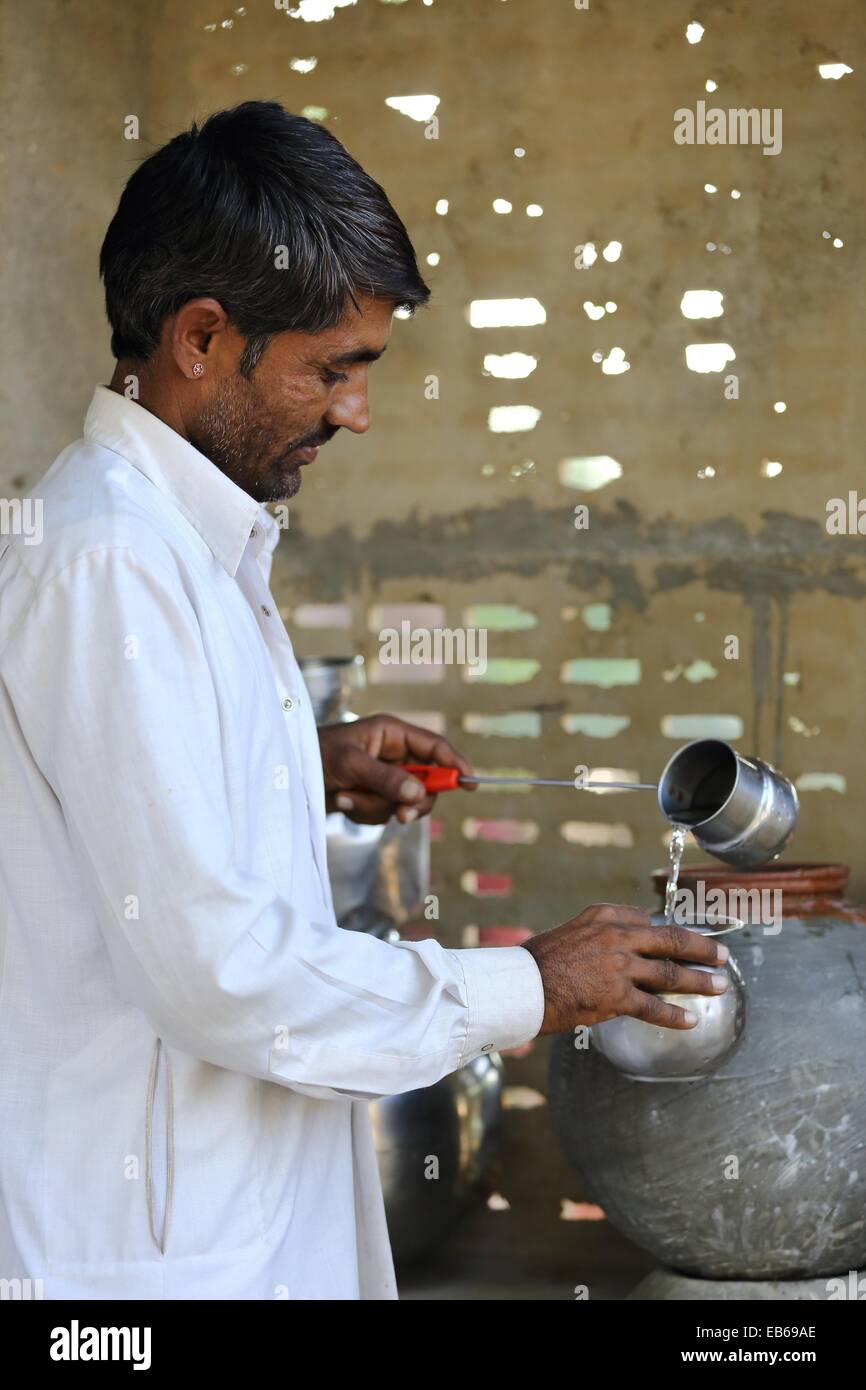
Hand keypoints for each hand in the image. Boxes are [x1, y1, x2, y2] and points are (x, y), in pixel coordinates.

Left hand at [317, 714, 475, 824]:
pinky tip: (341, 801)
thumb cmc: (314, 755)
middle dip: (411, 801)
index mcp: (391, 734)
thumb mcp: (349, 764)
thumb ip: (385, 778)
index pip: (434, 747)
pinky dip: (364, 812)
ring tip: (345, 797)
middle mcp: (391, 755)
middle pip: (425, 782)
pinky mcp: (371, 796)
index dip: (455, 764)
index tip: (470, 783)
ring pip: (403, 803)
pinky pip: (384, 813)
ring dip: (375, 807)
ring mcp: (382, 777)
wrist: (286, 778)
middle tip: (402, 816)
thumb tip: (417, 795)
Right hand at [521, 905, 729, 1034]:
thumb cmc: (540, 961)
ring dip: (700, 981)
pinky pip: (654, 1007)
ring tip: (719, 986)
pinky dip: (675, 1016)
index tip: (685, 941)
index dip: (669, 932)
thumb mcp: (573, 931)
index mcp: (606, 916)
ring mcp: (620, 966)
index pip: (647, 919)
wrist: (522, 984)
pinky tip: (690, 1020)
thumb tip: (626, 941)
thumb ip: (602, 933)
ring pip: (671, 973)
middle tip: (722, 955)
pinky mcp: (617, 996)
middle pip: (671, 940)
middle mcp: (618, 936)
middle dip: (702, 948)